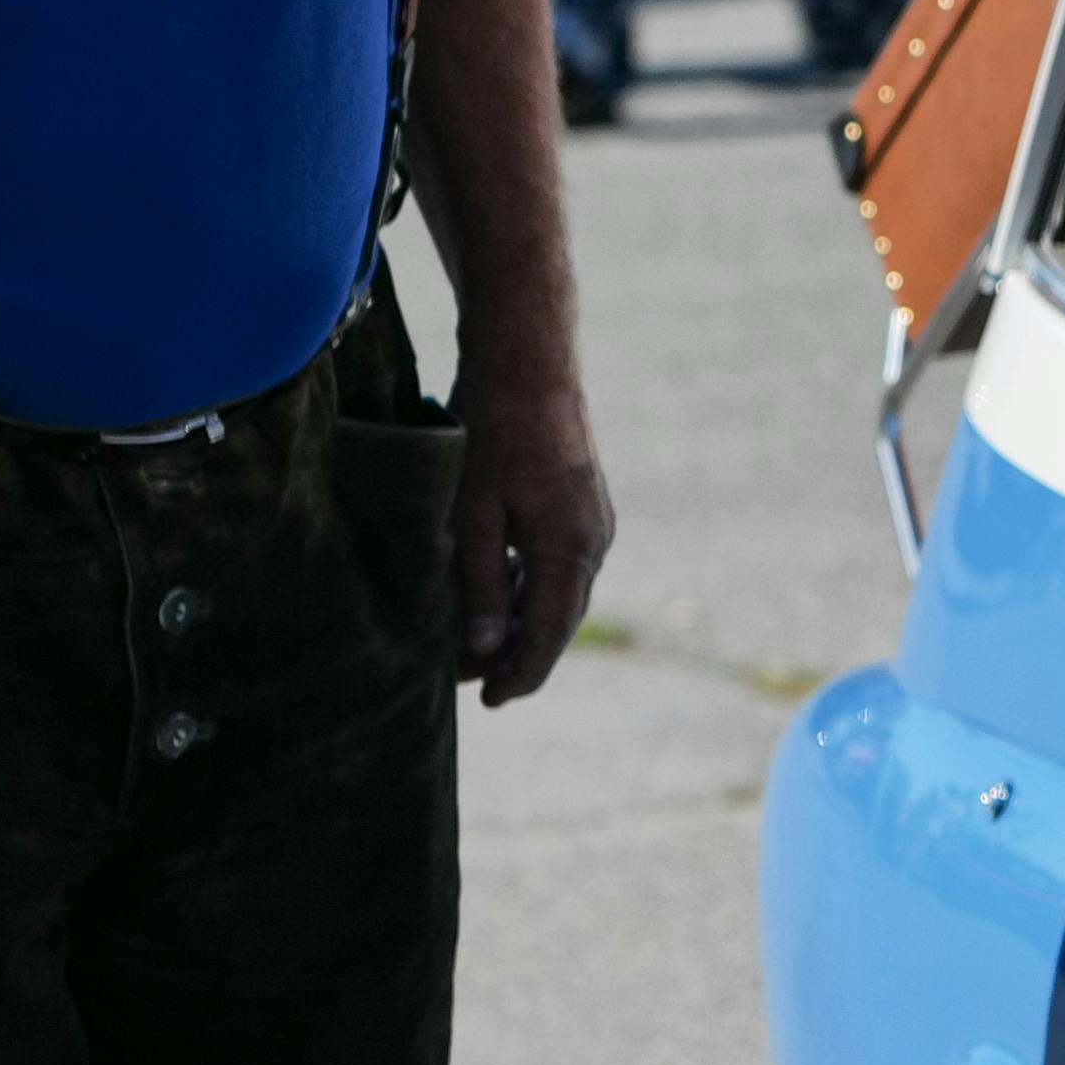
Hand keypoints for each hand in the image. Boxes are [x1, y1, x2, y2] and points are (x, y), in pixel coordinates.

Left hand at [448, 372, 614, 705]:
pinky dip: (529, 588)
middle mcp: (594, 543)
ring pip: (558, 594)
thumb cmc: (495, 432)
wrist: (529, 361)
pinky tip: (497, 593)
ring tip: (477, 643)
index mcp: (572, 552)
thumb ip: (480, 585)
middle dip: (517, 654)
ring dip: (521, 621)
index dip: (517, 675)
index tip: (486, 702)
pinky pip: (560, 565)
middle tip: (470, 681)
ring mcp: (593, 523)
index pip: (547, 637)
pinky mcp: (583, 506)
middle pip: (558, 621)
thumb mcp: (473, 515)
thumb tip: (483, 648)